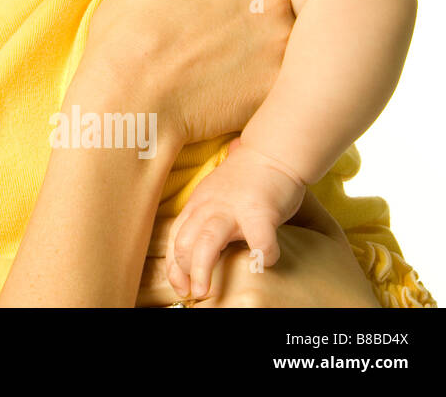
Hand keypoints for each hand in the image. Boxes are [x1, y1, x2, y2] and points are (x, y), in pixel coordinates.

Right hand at [77, 0, 294, 144]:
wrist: (128, 107)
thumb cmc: (128, 32)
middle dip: (249, 3)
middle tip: (206, 24)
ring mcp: (281, 46)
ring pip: (280, 30)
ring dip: (258, 36)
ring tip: (214, 53)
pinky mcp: (279, 88)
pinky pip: (281, 72)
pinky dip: (259, 72)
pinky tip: (222, 78)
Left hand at [167, 138, 306, 298]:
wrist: (271, 152)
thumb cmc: (246, 182)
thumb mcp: (215, 199)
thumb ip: (206, 222)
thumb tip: (198, 257)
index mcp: (197, 206)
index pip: (176, 238)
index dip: (174, 266)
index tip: (179, 287)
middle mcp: (209, 207)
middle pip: (184, 240)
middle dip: (182, 270)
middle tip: (191, 293)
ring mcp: (233, 208)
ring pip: (207, 240)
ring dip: (201, 267)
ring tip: (204, 290)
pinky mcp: (260, 210)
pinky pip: (259, 239)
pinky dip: (261, 255)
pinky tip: (263, 264)